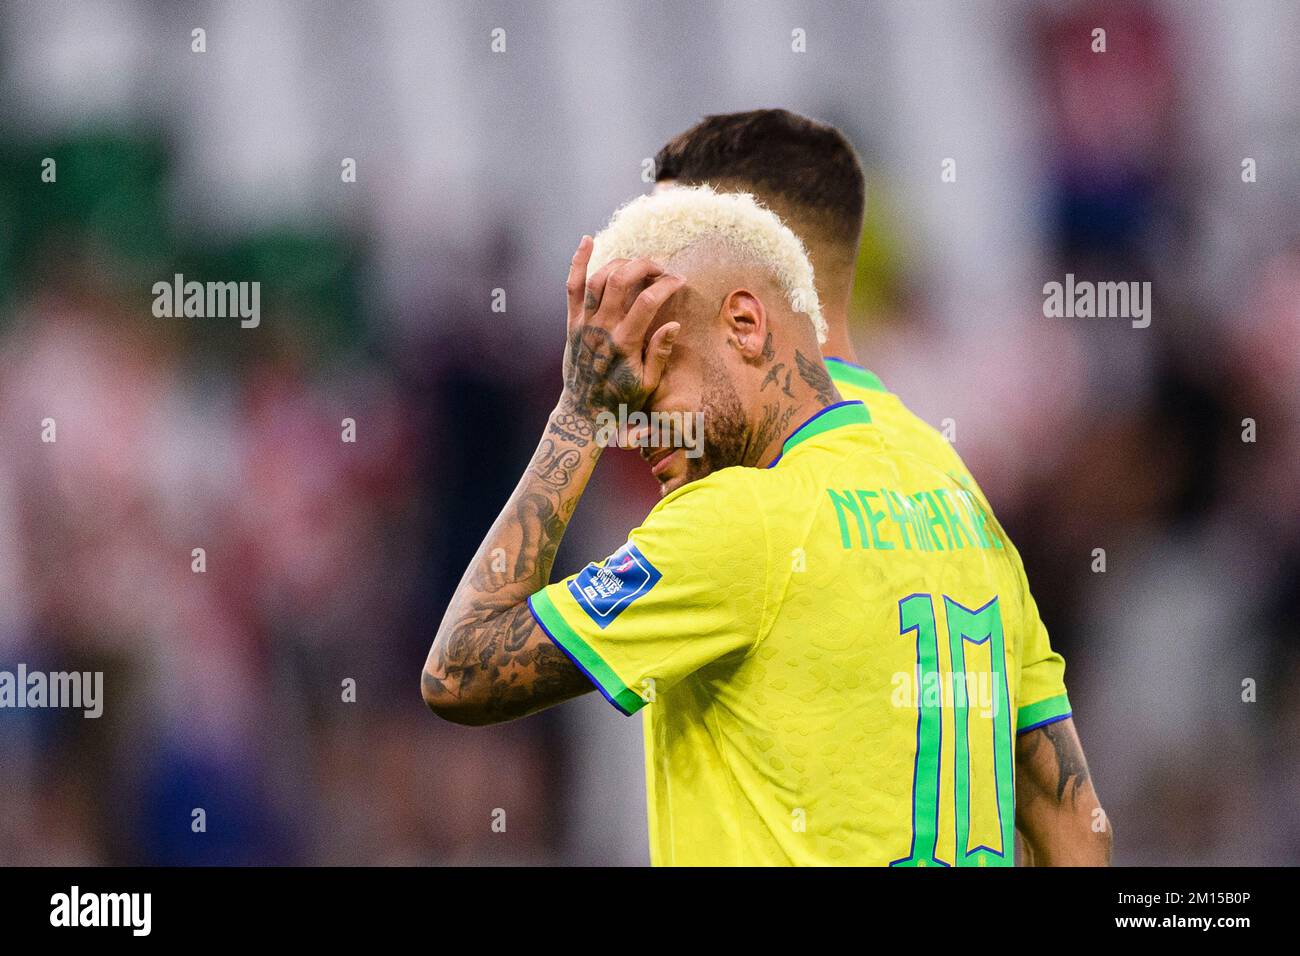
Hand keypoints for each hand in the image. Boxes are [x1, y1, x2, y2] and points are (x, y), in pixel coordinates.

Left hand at [561, 236, 683, 416]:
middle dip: (644, 265)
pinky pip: (572, 287)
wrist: (583, 412)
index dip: (667, 285)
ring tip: (638, 264)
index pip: (648, 302)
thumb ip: (659, 352)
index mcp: (624, 343)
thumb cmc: (620, 399)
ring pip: (599, 278)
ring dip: (620, 263)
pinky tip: (588, 240)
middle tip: (661, 268)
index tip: (680, 280)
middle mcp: (602, 328)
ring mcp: (584, 323)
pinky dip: (578, 262)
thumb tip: (674, 323)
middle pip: (622, 281)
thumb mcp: (648, 383)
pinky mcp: (572, 322)